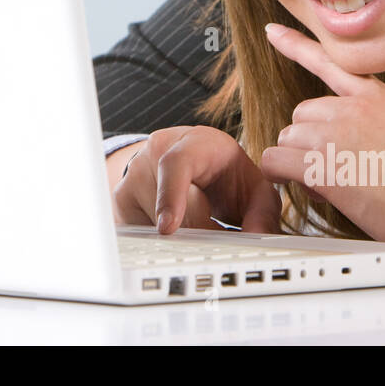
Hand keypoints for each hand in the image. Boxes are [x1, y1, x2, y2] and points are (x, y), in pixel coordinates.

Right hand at [110, 125, 283, 234]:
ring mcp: (132, 175)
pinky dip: (162, 242)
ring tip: (199, 225)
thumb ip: (263, 212)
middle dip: (196, 232)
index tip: (168, 228)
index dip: (171, 195)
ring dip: (180, 239)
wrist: (192, 161)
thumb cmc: (225, 173)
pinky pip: (139, 233)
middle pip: (166, 206)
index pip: (175, 163)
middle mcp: (155, 152)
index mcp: (192, 142)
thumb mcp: (253, 187)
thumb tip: (258, 239)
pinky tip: (178, 228)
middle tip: (218, 239)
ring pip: (152, 225)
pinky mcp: (121, 199)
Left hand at [259, 23, 384, 244]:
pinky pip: (275, 160)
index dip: (295, 45)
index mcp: (376, 96)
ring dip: (299, 160)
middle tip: (336, 166)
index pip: (328, 62)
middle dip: (309, 140)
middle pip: (302, 113)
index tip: (273, 32)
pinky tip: (297, 184)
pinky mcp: (321, 164)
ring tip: (333, 182)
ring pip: (288, 138)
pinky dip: (278, 173)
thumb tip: (349, 137)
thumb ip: (374, 120)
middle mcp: (352, 108)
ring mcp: (335, 134)